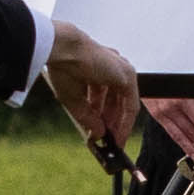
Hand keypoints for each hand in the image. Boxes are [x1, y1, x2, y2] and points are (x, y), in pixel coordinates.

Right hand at [42, 21, 144, 156]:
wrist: (64, 51)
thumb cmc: (63, 67)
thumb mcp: (73, 99)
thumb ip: (87, 117)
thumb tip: (99, 134)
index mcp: (97, 68)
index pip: (103, 95)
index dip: (101, 115)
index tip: (98, 131)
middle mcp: (111, 68)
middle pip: (116, 102)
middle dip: (110, 123)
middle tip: (106, 141)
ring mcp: (121, 71)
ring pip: (124, 106)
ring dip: (118, 126)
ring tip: (111, 144)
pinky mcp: (127, 77)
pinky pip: (130, 106)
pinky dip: (125, 123)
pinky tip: (117, 137)